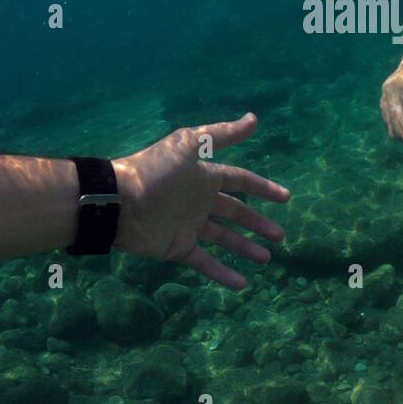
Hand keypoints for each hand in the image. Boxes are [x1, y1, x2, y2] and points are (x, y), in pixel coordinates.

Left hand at [112, 113, 288, 288]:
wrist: (118, 202)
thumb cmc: (155, 171)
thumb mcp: (189, 145)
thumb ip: (222, 135)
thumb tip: (255, 119)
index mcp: (204, 177)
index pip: (240, 181)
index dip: (262, 188)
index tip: (285, 198)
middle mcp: (199, 201)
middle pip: (236, 212)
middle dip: (258, 223)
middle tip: (280, 236)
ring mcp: (189, 226)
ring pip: (224, 239)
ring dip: (245, 248)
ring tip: (267, 259)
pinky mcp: (177, 248)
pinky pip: (204, 262)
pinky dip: (223, 273)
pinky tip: (242, 284)